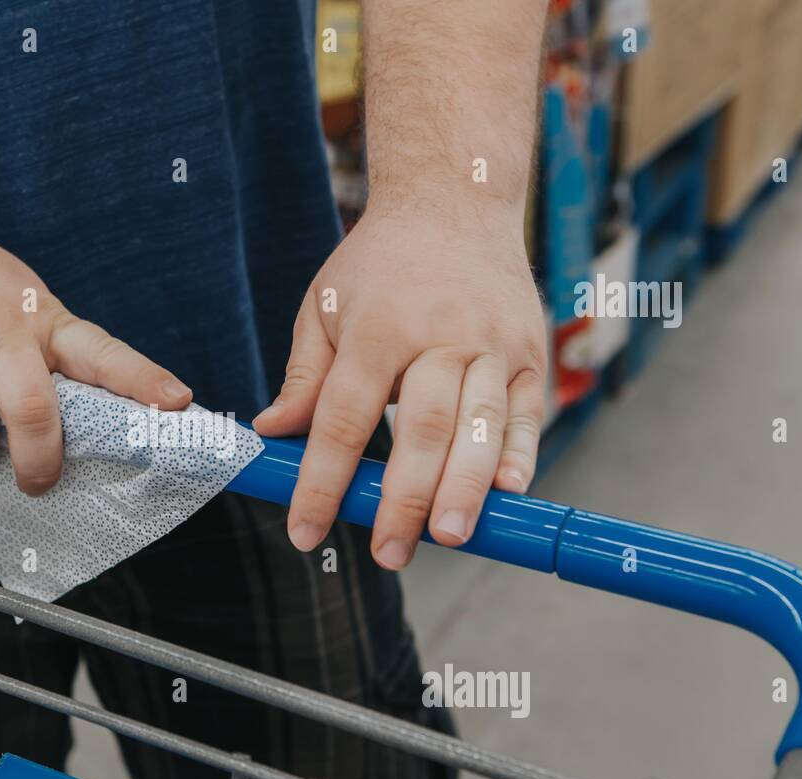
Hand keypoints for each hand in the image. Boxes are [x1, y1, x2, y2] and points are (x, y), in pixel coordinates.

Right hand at [0, 199, 191, 493]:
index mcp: (38, 317)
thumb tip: (52, 425)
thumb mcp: (9, 295)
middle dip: (39, 466)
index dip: (141, 382)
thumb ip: (35, 349)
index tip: (178, 404)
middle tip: (36, 483)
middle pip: (37, 418)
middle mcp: (1, 330)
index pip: (101, 353)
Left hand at [253, 209, 546, 568]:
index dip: (323, 481)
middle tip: (387, 553)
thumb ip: (305, 377)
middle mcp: (439, 338)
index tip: (304, 531)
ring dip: (464, 488)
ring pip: (479, 426)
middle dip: (404, 498)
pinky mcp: (529, 352)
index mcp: (377, 330)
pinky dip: (520, 455)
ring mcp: (491, 344)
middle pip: (421, 429)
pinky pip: (526, 413)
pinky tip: (508, 495)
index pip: (344, 420)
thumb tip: (271, 433)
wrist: (456, 201)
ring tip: (447, 538)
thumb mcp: (325, 308)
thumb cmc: (379, 266)